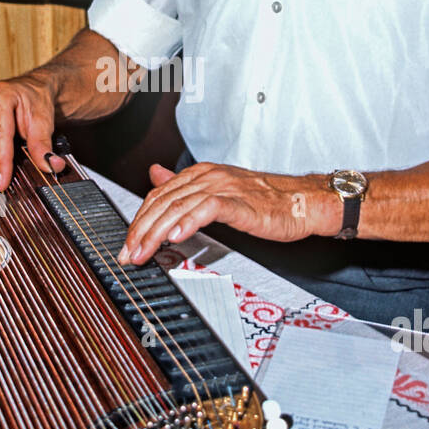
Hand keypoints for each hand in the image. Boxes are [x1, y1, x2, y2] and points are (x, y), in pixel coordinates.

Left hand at [118, 162, 328, 264]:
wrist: (301, 202)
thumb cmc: (264, 200)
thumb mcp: (218, 189)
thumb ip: (184, 185)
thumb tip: (155, 173)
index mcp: (200, 174)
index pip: (158, 195)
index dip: (138, 220)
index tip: (127, 244)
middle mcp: (208, 177)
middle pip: (163, 202)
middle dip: (140, 230)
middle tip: (128, 254)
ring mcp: (224, 187)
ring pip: (179, 207)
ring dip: (156, 232)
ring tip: (144, 252)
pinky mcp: (240, 202)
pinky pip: (208, 209)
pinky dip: (188, 222)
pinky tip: (176, 236)